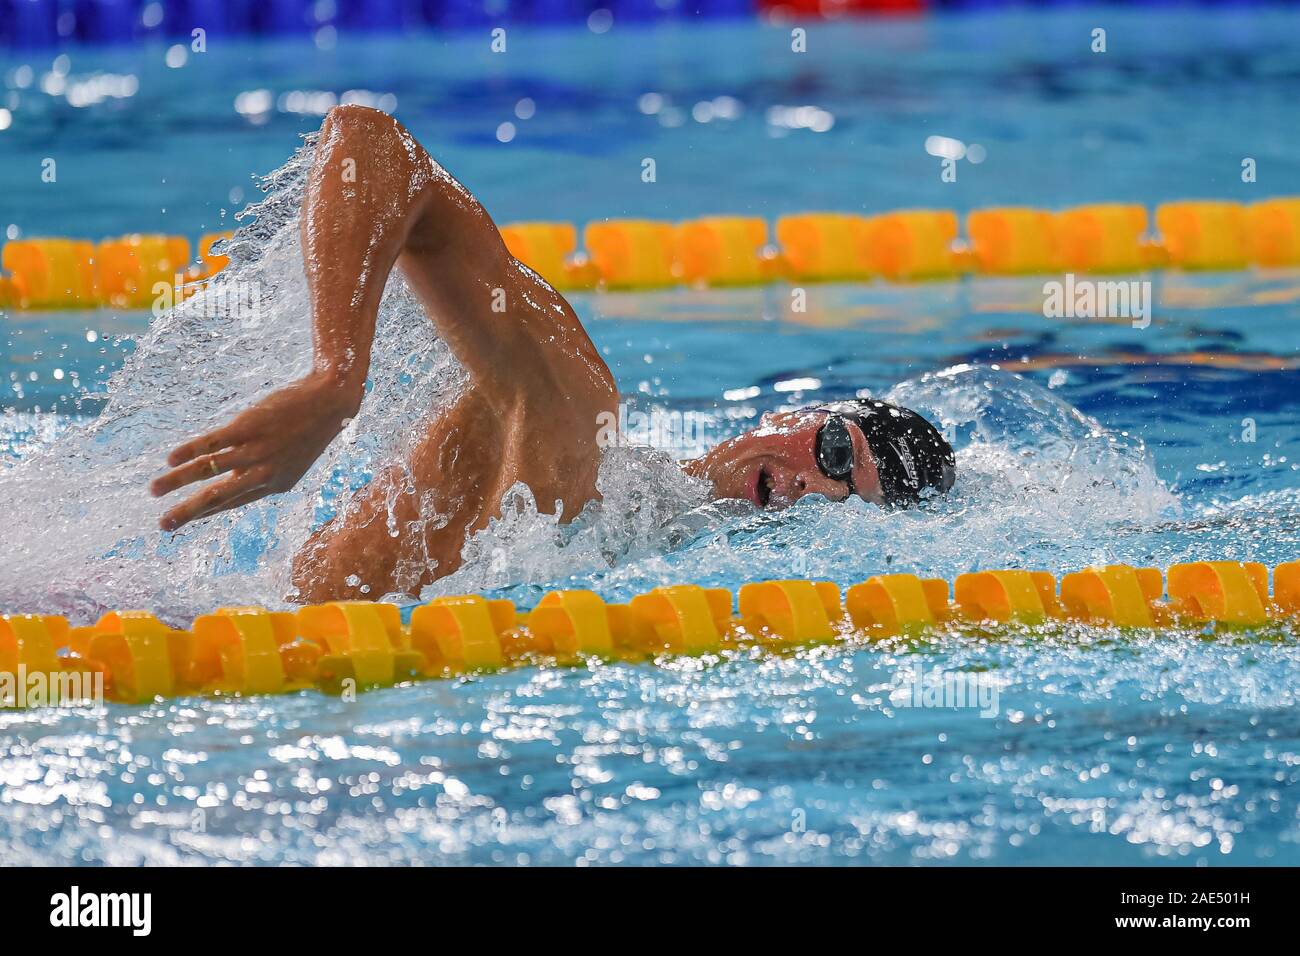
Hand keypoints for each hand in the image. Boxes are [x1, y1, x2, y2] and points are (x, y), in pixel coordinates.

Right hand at [151, 372, 360, 531]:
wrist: (330, 401)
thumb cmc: (310, 429)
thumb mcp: (292, 459)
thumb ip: (264, 470)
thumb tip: (232, 474)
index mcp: (276, 484)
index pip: (234, 502)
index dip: (207, 512)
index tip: (186, 521)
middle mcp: (265, 473)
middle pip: (218, 497)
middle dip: (188, 513)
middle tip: (163, 526)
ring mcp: (255, 450)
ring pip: (209, 470)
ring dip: (177, 481)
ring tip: (153, 490)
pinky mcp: (248, 427)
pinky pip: (212, 443)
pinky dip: (189, 451)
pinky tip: (170, 459)